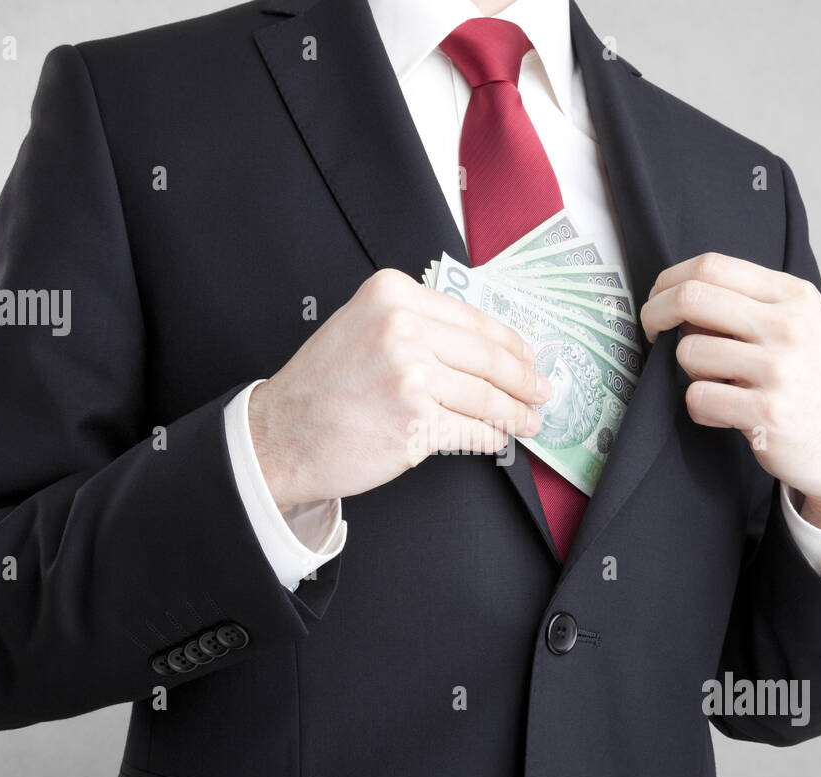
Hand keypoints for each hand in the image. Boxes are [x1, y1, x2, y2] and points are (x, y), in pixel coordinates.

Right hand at [249, 268, 549, 510]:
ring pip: (485, 396)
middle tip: (541, 390)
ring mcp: (411, 378)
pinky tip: (497, 438)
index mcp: (391, 295)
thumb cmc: (320, 386)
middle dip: (523, 379)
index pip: (471, 318)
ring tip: (529, 420)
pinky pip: (471, 430)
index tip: (528, 354)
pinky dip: (491, 436)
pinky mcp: (416, 423)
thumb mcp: (361, 326)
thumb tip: (481, 345)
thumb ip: (414, 323)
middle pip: (487, 357)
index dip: (509, 341)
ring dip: (515, 413)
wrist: (279, 435)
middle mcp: (402, 330)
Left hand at [641, 253, 820, 539]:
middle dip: (654, 316)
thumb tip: (678, 296)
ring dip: (690, 373)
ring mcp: (780, 368)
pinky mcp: (767, 411)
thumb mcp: (802, 327)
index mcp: (794, 296)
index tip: (657, 303)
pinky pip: (697, 398)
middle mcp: (789, 325)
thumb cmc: (816, 385)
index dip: (669, 282)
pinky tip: (728, 415)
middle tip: (652, 336)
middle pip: (691, 298)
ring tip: (721, 386)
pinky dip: (701, 409)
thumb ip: (749, 305)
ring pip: (689, 352)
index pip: (711, 265)